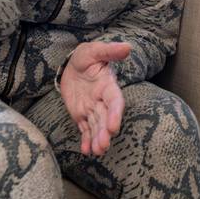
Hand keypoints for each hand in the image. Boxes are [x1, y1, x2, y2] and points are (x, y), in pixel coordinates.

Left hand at [59, 41, 130, 155]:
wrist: (73, 66)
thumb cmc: (86, 57)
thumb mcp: (94, 50)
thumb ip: (109, 51)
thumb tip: (127, 47)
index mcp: (108, 86)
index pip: (114, 101)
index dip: (115, 114)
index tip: (113, 126)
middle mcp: (102, 101)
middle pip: (105, 118)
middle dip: (105, 132)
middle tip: (104, 145)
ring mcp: (92, 109)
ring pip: (96, 126)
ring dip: (97, 139)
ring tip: (97, 151)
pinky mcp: (81, 115)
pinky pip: (84, 129)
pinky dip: (86, 140)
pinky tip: (86, 151)